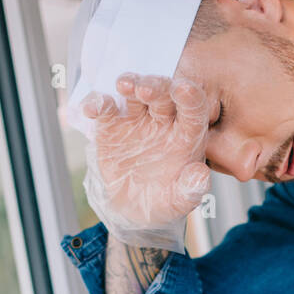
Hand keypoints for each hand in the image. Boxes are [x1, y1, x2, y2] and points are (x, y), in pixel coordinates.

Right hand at [80, 73, 211, 246]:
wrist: (132, 210)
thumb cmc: (163, 203)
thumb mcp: (180, 202)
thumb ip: (191, 189)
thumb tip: (200, 175)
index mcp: (187, 133)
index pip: (193, 108)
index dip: (189, 96)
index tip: (184, 89)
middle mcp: (164, 120)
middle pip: (163, 93)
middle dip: (156, 86)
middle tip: (145, 89)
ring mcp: (137, 119)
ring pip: (135, 92)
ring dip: (130, 83)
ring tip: (123, 85)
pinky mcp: (111, 125)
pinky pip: (105, 108)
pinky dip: (97, 104)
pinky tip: (92, 109)